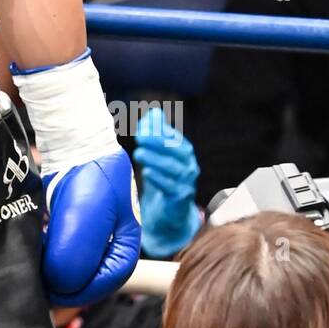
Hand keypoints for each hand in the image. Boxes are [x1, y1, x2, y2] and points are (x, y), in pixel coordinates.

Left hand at [42, 149, 142, 306]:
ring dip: (48, 264)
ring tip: (34, 254)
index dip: (73, 292)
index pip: (100, 287)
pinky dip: (44, 249)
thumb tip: (57, 284)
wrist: (77, 146)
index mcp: (124, 255)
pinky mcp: (72, 232)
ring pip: (66, 267)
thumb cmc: (92, 179)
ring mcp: (91, 242)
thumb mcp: (84, 221)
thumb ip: (74, 258)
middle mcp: (108, 253)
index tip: (49, 288)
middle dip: (57, 279)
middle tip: (35, 273)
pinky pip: (56, 251)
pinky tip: (35, 241)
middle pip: (81, 281)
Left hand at [133, 107, 201, 258]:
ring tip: (139, 153)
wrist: (169, 215)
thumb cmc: (164, 180)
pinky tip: (147, 172)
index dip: (159, 131)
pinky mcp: (181, 199)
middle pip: (178, 152)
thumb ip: (157, 134)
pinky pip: (171, 188)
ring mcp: (187, 183)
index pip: (174, 138)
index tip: (142, 126)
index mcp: (184, 154)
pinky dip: (160, 179)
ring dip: (156, 160)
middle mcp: (189, 166)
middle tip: (140, 137)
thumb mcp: (158, 156)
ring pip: (174, 169)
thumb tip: (153, 112)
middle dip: (159, 142)